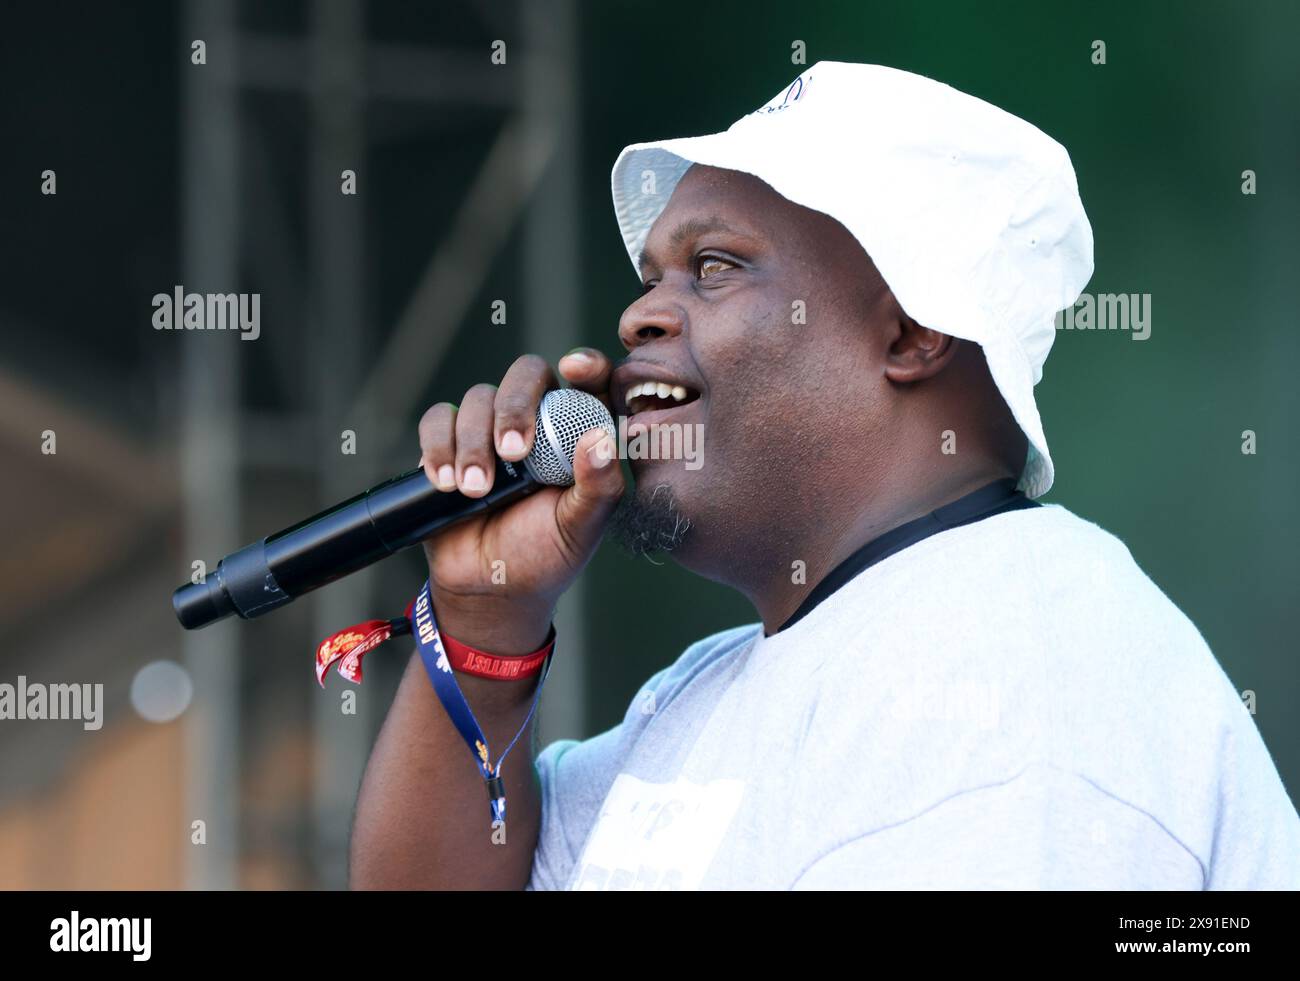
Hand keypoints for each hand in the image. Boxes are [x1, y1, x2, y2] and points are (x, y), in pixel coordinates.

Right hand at [416, 350, 622, 653]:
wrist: (490, 589)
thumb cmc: (546, 554)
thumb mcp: (581, 528)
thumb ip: (598, 487)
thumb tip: (600, 441)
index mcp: (579, 433)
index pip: (589, 382)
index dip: (587, 365)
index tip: (576, 368)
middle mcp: (537, 421)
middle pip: (526, 374)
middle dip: (516, 407)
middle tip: (513, 453)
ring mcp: (491, 429)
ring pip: (478, 398)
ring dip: (473, 442)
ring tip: (475, 491)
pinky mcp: (450, 442)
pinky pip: (438, 419)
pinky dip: (439, 446)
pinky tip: (446, 481)